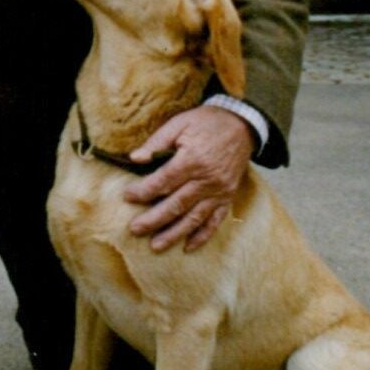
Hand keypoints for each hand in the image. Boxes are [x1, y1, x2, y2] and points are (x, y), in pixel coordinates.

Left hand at [122, 105, 252, 252]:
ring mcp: (219, 191)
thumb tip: (134, 158)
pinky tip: (188, 247)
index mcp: (193, 159)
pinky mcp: (228, 197)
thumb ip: (157, 142)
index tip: (127, 197)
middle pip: (176, 204)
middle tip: (135, 229)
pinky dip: (202, 235)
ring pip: (194, 218)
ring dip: (174, 233)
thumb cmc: (207, 122)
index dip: (143, 190)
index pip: (164, 181)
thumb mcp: (180, 123)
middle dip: (154, 219)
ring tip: (156, 246)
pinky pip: (215, 220)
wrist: (242, 125)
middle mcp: (207, 179)